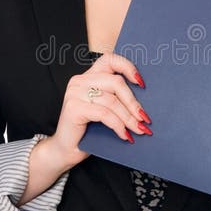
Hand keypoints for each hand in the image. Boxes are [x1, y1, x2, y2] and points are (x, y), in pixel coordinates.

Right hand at [52, 52, 151, 168]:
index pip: (110, 59)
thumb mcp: (104, 109)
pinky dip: (118, 126)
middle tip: (144, 119)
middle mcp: (79, 81)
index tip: (142, 84)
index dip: (128, 67)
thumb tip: (144, 101)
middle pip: (116, 82)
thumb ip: (116, 98)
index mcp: (88, 77)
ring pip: (112, 101)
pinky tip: (124, 135)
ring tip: (138, 130)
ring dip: (128, 118)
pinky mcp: (74, 108)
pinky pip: (104, 114)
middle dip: (133, 102)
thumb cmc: (88, 131)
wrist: (66, 151)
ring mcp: (74, 93)